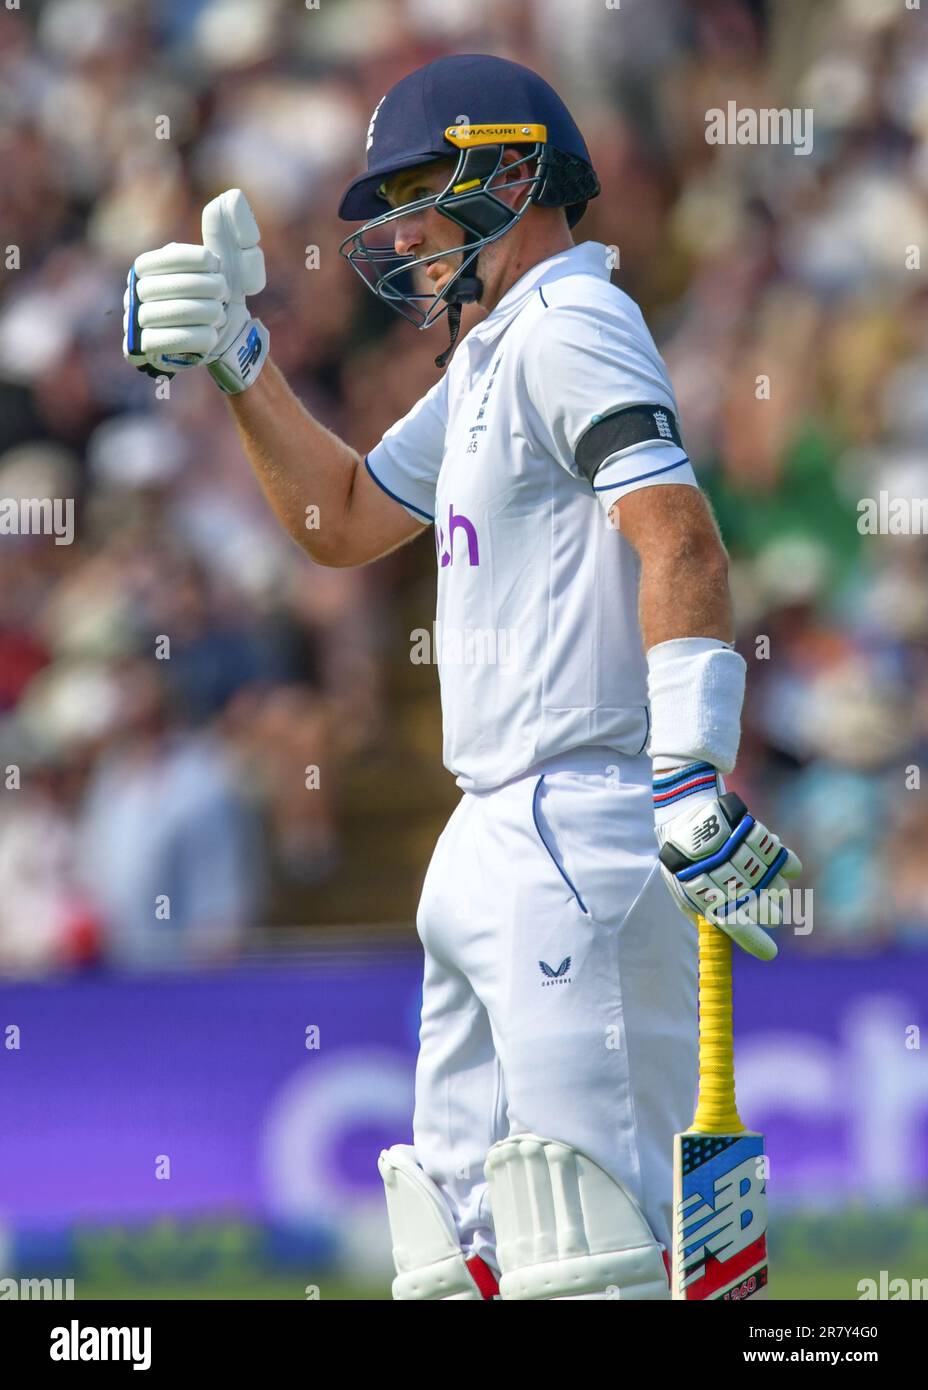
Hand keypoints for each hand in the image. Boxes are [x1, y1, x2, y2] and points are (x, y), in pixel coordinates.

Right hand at [123, 188, 268, 393]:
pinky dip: (192, 339)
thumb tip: (230, 198)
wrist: (225, 339)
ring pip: (161, 314)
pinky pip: (161, 342)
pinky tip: (211, 337)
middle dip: (203, 290)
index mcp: (148, 265)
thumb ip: (230, 230)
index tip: (218, 266)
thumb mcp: (232, 260)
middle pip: (163, 286)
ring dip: (200, 314)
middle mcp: (134, 290)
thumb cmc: (223, 295)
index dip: (195, 260)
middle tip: (224, 294)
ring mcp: (134, 320)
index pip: (166, 257)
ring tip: (220, 316)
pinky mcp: (141, 349)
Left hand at [658, 791, 801, 960]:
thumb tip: (724, 935)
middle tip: (768, 913)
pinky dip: (787, 864)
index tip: (770, 953)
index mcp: (704, 892)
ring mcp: (741, 854)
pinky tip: (785, 867)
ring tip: (769, 885)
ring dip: (777, 890)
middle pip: (761, 907)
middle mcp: (725, 874)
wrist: (684, 812)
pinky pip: (781, 857)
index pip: (734, 924)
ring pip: (775, 885)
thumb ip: (700, 913)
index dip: (754, 940)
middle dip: (768, 914)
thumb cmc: (684, 857)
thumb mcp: (681, 888)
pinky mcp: (753, 833)